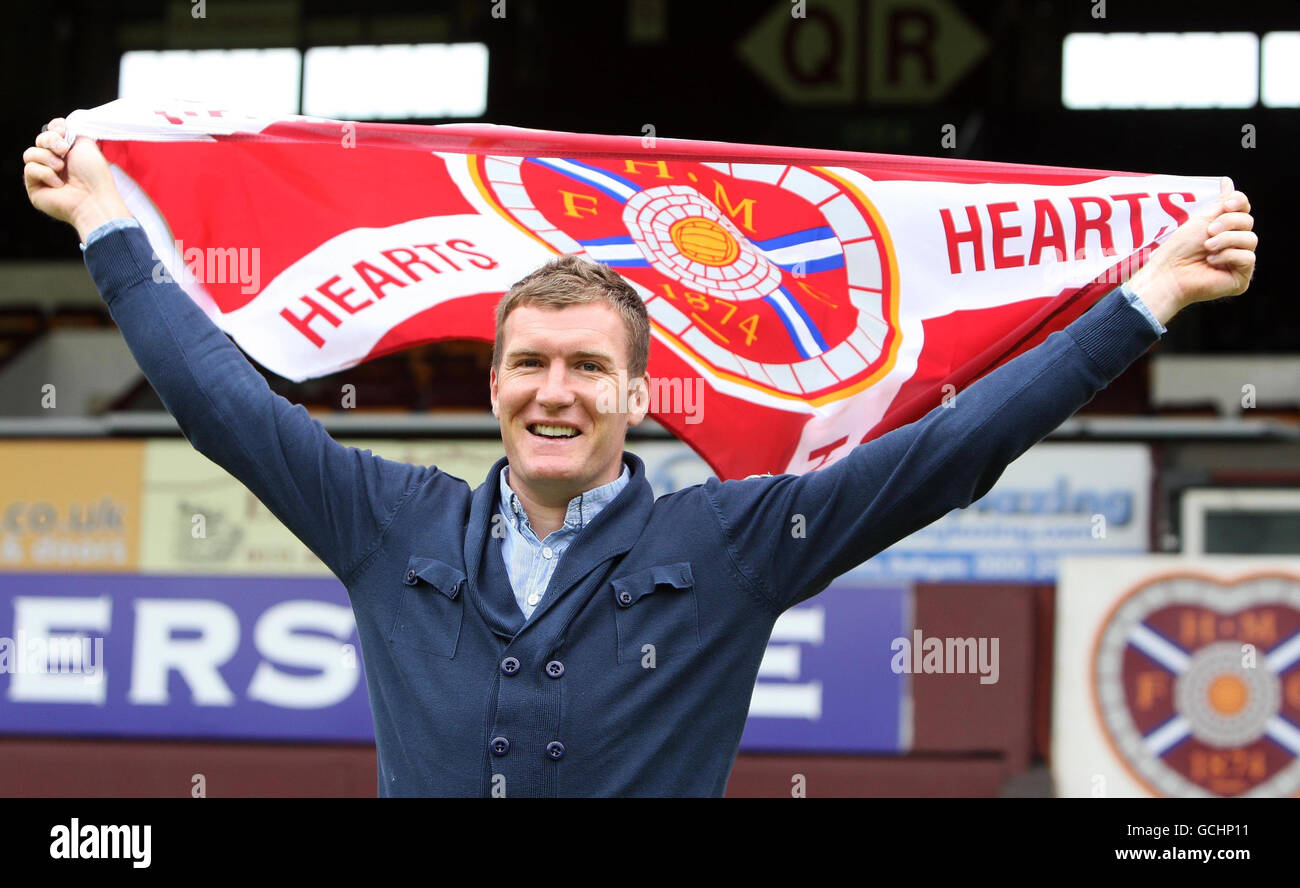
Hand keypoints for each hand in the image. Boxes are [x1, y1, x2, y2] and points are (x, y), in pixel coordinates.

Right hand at [23, 117, 131, 240]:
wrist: (93, 198)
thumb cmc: (94, 174)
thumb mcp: (86, 145)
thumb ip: (72, 131)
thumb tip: (59, 126)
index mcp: (67, 153)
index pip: (50, 131)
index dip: (55, 129)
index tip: (64, 133)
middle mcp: (54, 163)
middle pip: (39, 140)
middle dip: (50, 141)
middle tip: (64, 151)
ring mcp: (43, 175)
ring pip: (29, 154)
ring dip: (47, 158)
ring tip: (61, 168)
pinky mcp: (34, 187)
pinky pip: (30, 169)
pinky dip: (45, 173)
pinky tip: (58, 184)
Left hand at [1127, 177, 1256, 325]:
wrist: (1170, 272)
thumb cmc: (1179, 248)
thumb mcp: (1202, 220)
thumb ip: (1220, 202)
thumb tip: (1227, 181)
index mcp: (1225, 229)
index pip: (1244, 209)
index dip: (1239, 202)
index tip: (1226, 204)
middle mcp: (1235, 244)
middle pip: (1248, 222)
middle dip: (1228, 223)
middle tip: (1208, 232)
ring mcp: (1239, 261)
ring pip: (1251, 239)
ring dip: (1226, 240)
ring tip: (1207, 248)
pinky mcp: (1241, 277)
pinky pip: (1248, 258)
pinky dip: (1229, 256)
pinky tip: (1211, 262)